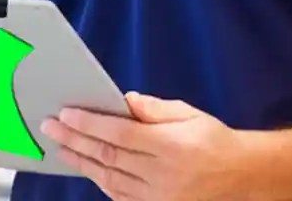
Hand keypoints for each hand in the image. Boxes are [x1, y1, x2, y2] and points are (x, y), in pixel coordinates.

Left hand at [41, 91, 253, 200]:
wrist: (241, 175)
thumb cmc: (213, 139)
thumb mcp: (187, 114)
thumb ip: (153, 109)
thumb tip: (123, 101)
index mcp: (170, 145)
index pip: (119, 134)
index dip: (89, 124)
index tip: (66, 114)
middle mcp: (162, 174)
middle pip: (109, 156)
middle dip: (76, 140)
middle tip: (51, 127)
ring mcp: (158, 196)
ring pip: (110, 179)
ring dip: (82, 162)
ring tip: (61, 148)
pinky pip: (121, 196)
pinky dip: (101, 181)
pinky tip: (87, 169)